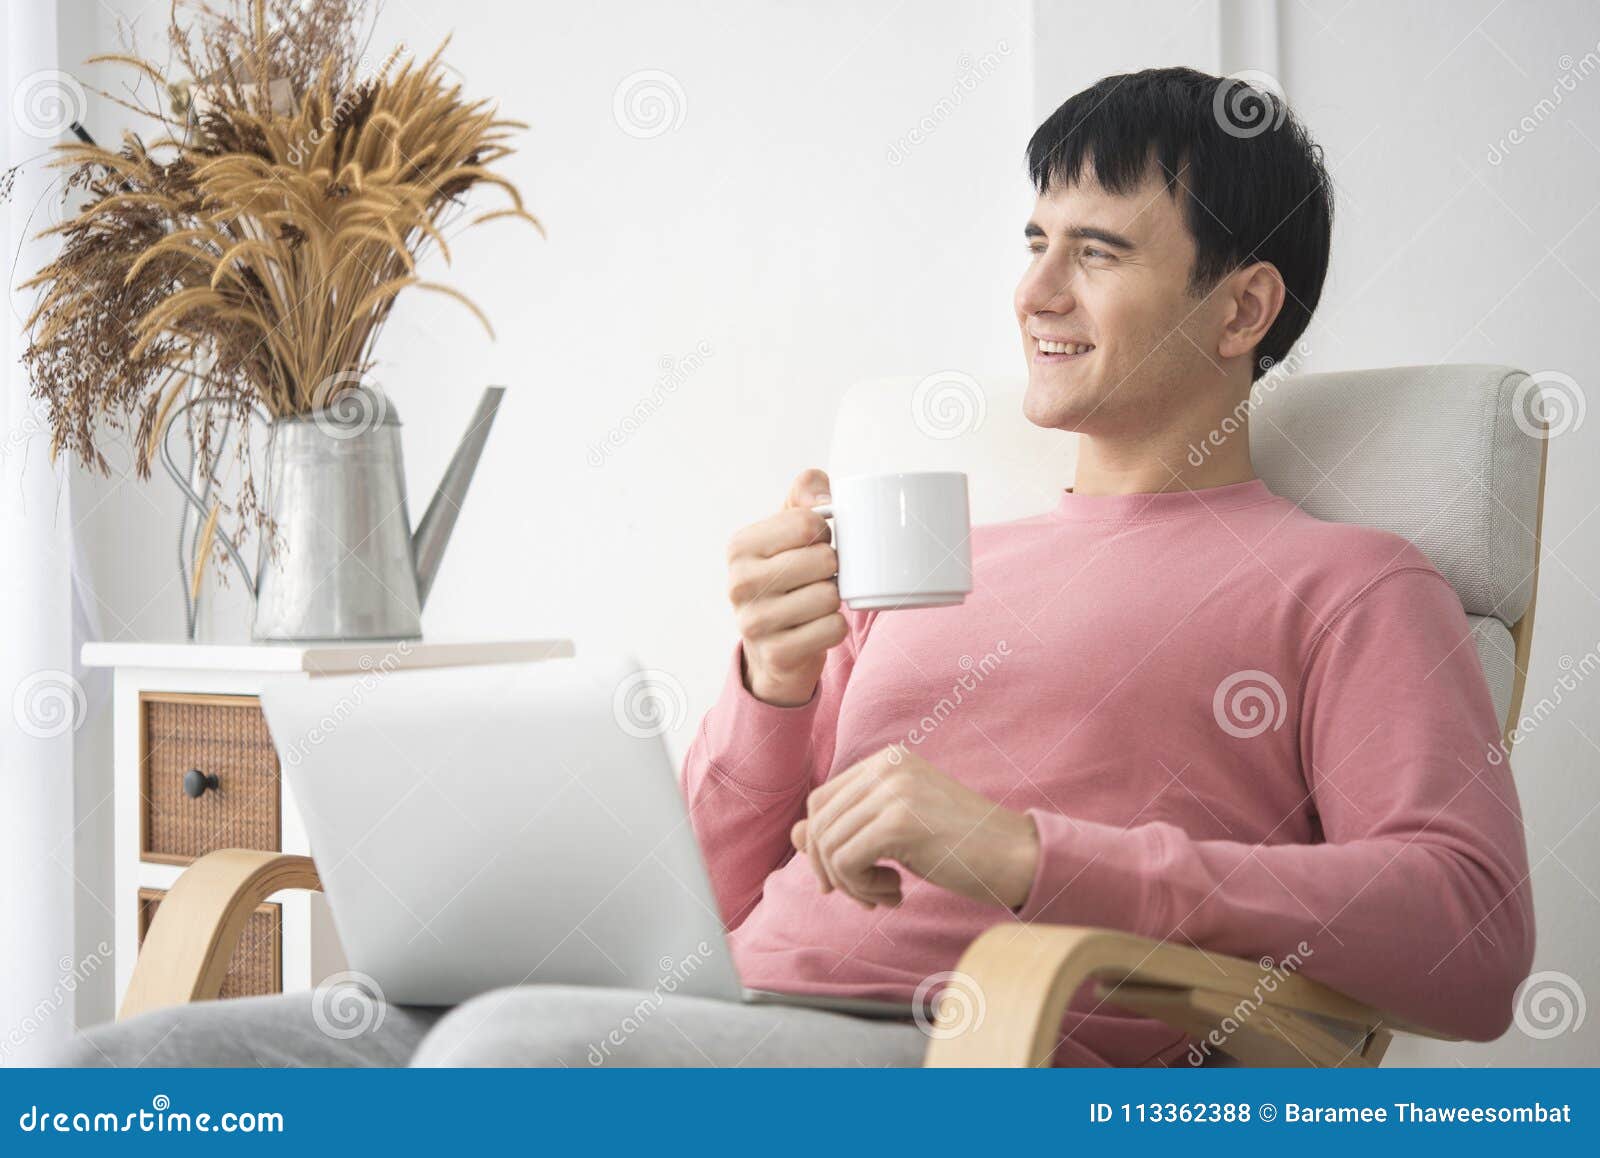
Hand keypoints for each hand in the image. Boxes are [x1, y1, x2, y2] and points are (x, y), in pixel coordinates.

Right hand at [726, 468, 845, 706]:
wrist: (773, 645)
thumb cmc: (786, 575)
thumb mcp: (787, 528)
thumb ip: (805, 493)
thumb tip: (825, 500)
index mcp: (740, 546)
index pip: (808, 523)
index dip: (824, 533)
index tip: (812, 545)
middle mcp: (739, 583)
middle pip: (823, 559)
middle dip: (832, 568)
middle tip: (816, 578)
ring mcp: (754, 622)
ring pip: (829, 596)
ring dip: (833, 599)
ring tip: (814, 602)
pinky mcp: (776, 653)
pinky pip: (833, 628)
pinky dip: (835, 626)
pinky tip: (816, 626)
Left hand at [789, 746, 1039, 910]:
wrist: (1016, 857)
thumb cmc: (959, 847)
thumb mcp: (895, 834)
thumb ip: (847, 829)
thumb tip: (793, 835)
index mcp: (887, 759)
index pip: (822, 801)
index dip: (822, 845)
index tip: (846, 879)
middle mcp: (887, 765)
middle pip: (818, 821)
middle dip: (830, 867)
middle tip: (866, 894)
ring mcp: (894, 790)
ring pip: (828, 844)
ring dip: (850, 883)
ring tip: (884, 895)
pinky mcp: (899, 822)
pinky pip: (846, 861)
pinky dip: (861, 888)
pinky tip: (896, 894)